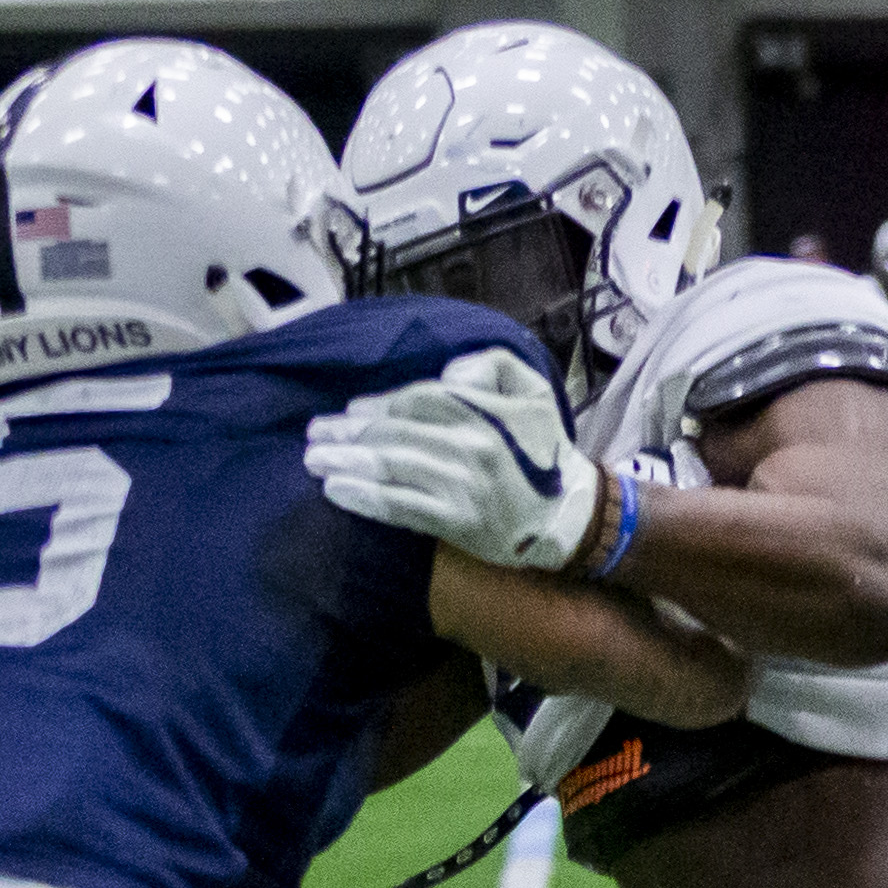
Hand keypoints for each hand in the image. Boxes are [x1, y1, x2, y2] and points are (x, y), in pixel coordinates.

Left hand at [305, 347, 602, 571]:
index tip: (351, 410)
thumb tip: (449, 373)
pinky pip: (401, 506)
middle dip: (348, 433)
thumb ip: (494, 365)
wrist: (571, 518)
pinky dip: (365, 498)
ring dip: (346, 463)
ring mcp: (461, 487)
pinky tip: (337, 491)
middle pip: (393, 433)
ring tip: (316, 461)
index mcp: (483, 413)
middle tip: (316, 435)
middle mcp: (469, 447)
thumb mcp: (536, 393)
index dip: (378, 404)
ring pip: (390, 467)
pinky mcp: (457, 522)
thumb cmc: (547, 454)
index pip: (417, 400)